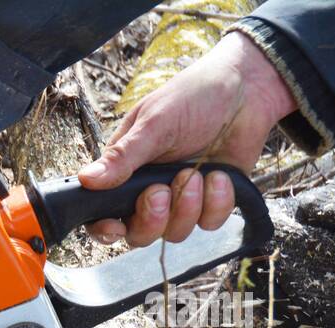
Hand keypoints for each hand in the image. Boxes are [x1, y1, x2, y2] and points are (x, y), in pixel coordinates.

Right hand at [80, 31, 295, 246]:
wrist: (249, 87)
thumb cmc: (194, 96)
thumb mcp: (154, 123)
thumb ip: (122, 157)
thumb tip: (85, 180)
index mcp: (126, 171)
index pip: (103, 213)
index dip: (105, 229)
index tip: (116, 226)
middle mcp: (150, 190)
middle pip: (139, 234)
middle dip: (152, 219)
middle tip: (162, 191)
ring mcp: (182, 198)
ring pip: (175, 233)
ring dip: (187, 207)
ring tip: (198, 174)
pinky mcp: (213, 200)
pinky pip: (209, 223)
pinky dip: (217, 203)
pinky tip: (221, 176)